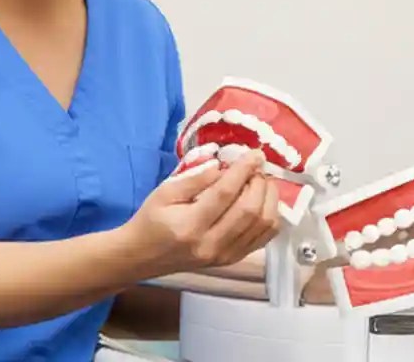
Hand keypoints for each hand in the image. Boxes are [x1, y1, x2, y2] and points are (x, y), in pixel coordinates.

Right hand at [123, 150, 281, 277]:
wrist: (143, 256)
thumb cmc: (151, 220)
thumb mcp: (165, 191)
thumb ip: (196, 178)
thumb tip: (225, 165)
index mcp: (190, 225)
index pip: (225, 194)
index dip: (243, 170)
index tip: (255, 154)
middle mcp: (211, 244)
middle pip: (250, 211)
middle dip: (259, 183)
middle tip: (256, 167)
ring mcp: (224, 256)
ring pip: (262, 225)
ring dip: (269, 198)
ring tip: (260, 182)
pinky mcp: (232, 260)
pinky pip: (263, 238)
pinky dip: (270, 216)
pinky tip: (263, 201)